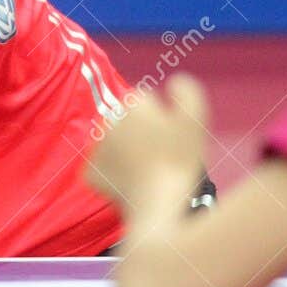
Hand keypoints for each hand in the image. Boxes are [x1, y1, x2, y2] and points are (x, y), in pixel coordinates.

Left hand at [86, 74, 212, 213]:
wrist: (160, 206)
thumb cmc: (180, 161)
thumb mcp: (195, 120)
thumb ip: (188, 91)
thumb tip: (174, 80)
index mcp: (133, 105)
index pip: (144, 100)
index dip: (160, 117)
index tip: (169, 137)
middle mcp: (110, 121)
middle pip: (127, 120)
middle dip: (139, 130)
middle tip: (159, 154)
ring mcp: (97, 148)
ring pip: (114, 141)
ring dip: (125, 149)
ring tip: (146, 169)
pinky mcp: (91, 173)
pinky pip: (104, 166)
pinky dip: (114, 172)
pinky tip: (132, 182)